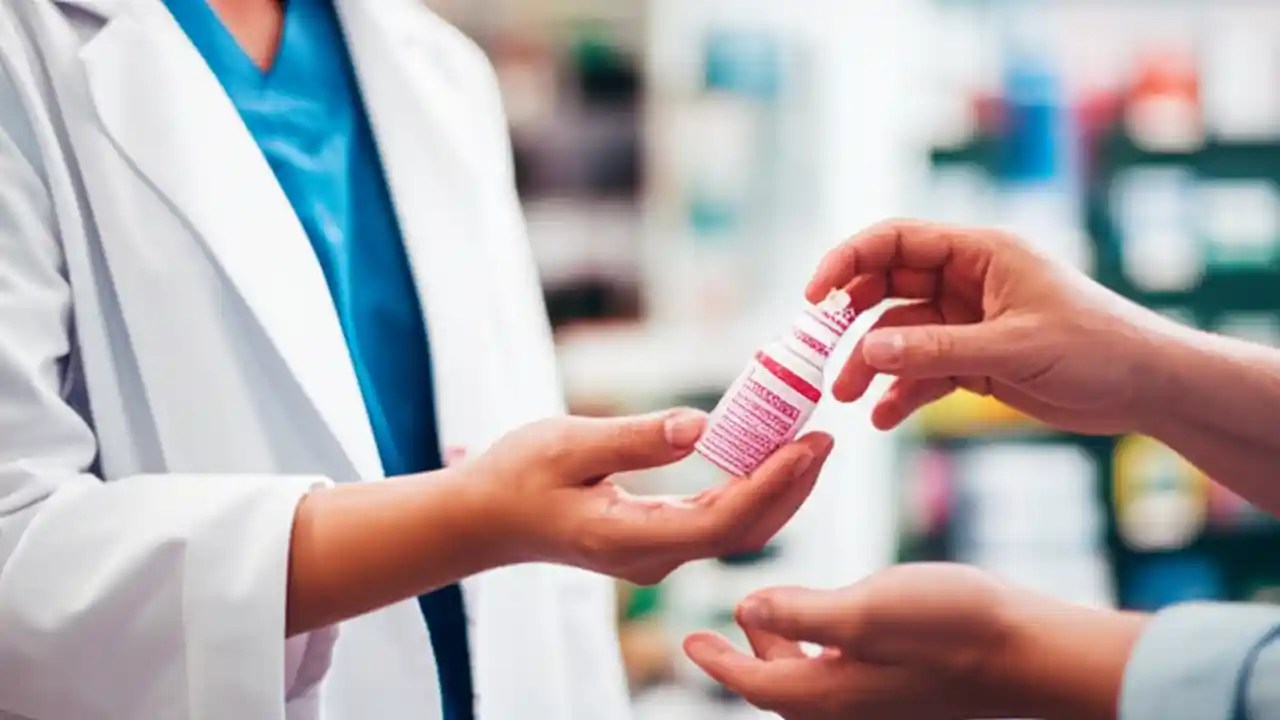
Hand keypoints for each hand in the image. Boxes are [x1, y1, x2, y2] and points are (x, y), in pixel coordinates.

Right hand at [467, 409, 833, 584]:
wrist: (485, 518)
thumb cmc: (517, 476)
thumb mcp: (568, 444)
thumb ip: (635, 439)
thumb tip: (700, 426)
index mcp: (630, 538)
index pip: (720, 521)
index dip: (769, 485)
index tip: (804, 444)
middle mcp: (651, 556)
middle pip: (742, 532)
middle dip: (791, 487)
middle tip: (824, 436)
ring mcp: (655, 553)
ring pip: (735, 530)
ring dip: (776, 489)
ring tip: (807, 440)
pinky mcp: (655, 539)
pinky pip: (716, 520)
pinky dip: (748, 488)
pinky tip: (765, 454)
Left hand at [685, 564, 1146, 719]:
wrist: (1031, 651)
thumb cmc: (949, 626)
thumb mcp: (863, 610)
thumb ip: (800, 613)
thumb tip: (747, 609)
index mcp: (829, 695)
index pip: (754, 682)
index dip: (718, 660)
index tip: (688, 641)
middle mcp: (850, 708)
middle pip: (779, 683)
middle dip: (754, 651)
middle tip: (739, 615)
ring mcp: (880, 702)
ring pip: (813, 679)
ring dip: (790, 646)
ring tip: (782, 609)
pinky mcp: (905, 690)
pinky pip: (845, 675)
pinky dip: (824, 648)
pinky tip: (838, 620)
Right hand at [810, 220, 1174, 434]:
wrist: (1147, 389)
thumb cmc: (1096, 348)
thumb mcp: (1013, 348)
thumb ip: (936, 350)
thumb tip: (866, 349)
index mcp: (980, 253)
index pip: (896, 241)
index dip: (848, 260)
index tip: (815, 295)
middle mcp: (967, 281)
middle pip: (887, 287)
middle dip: (851, 320)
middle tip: (819, 352)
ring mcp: (968, 321)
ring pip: (898, 335)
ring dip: (871, 363)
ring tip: (849, 398)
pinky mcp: (975, 360)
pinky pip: (921, 371)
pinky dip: (900, 392)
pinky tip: (884, 418)